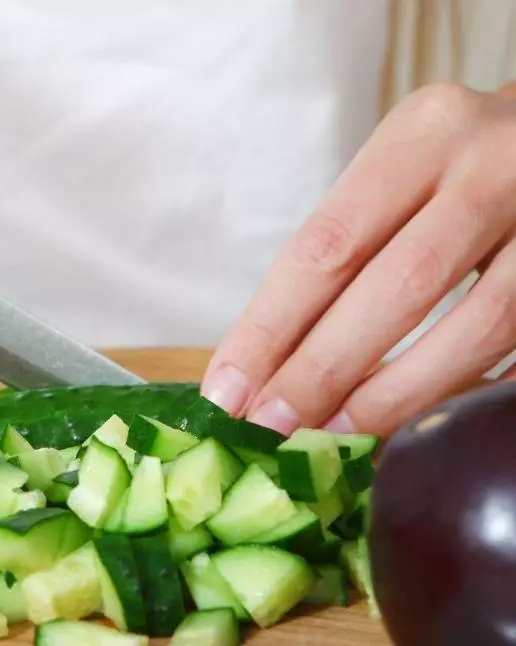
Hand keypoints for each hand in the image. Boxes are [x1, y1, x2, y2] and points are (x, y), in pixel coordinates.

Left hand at [202, 80, 515, 437]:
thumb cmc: (457, 171)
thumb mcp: (396, 179)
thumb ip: (344, 258)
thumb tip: (270, 371)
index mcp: (420, 135)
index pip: (326, 245)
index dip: (271, 329)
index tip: (228, 393)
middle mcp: (491, 163)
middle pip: (396, 284)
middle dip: (322, 370)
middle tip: (270, 428)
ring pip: (476, 323)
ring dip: (393, 395)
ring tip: (332, 439)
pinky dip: (461, 387)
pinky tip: (410, 421)